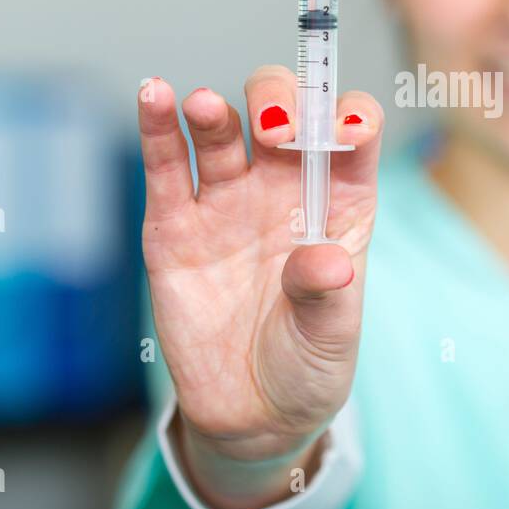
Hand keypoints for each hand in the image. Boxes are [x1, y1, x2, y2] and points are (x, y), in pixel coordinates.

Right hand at [137, 67, 382, 469]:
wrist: (251, 412)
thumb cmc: (309, 361)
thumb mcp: (332, 335)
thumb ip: (326, 294)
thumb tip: (326, 262)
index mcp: (340, 201)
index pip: (354, 135)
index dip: (352, 117)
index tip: (345, 128)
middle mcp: (285, 187)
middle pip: (286, 114)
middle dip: (280, 104)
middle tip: (275, 132)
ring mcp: (229, 200)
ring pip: (222, 133)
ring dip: (214, 112)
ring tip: (204, 107)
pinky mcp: (176, 223)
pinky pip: (166, 167)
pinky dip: (158, 128)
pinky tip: (154, 96)